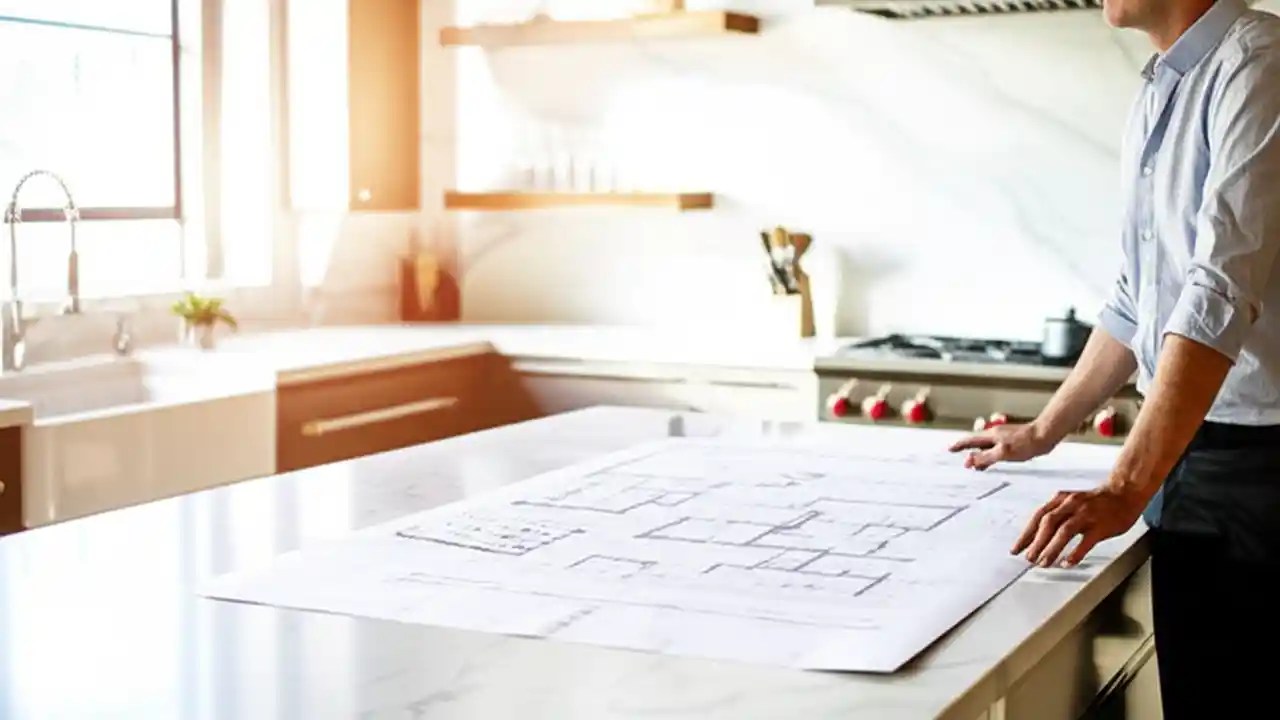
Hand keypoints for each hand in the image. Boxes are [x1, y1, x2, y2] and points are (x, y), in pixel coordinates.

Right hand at [948, 423, 1055, 470]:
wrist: (1045, 435)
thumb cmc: (1025, 444)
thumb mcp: (1002, 453)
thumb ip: (984, 457)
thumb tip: (968, 461)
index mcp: (990, 436)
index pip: (969, 440)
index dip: (959, 445)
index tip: (950, 449)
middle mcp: (995, 435)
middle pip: (977, 443)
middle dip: (968, 451)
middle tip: (963, 461)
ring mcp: (1004, 437)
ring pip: (987, 446)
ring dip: (980, 455)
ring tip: (977, 466)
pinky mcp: (1012, 441)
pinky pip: (996, 448)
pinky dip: (991, 455)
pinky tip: (995, 461)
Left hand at [1012, 485, 1147, 567]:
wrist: (1125, 492)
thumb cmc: (1097, 501)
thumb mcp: (1071, 502)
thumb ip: (1056, 515)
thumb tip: (1038, 536)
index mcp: (1061, 499)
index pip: (1038, 517)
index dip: (1026, 534)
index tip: (1016, 549)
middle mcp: (1071, 505)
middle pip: (1048, 523)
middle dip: (1036, 542)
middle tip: (1029, 558)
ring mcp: (1087, 514)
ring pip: (1064, 531)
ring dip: (1051, 549)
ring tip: (1044, 562)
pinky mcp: (1101, 526)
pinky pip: (1086, 541)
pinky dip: (1075, 553)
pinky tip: (1067, 562)